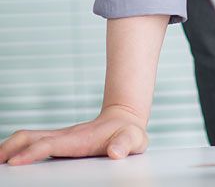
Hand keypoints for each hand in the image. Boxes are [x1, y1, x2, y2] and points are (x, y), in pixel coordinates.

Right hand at [0, 105, 148, 165]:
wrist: (125, 121)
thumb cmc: (128, 133)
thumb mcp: (134, 140)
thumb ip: (125, 145)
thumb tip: (116, 153)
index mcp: (78, 139)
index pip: (50, 144)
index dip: (32, 153)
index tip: (15, 162)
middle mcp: (64, 137)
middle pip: (29, 137)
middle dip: (9, 148)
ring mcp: (59, 138)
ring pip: (27, 138)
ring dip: (8, 147)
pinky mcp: (57, 142)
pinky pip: (32, 143)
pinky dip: (15, 149)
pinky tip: (9, 159)